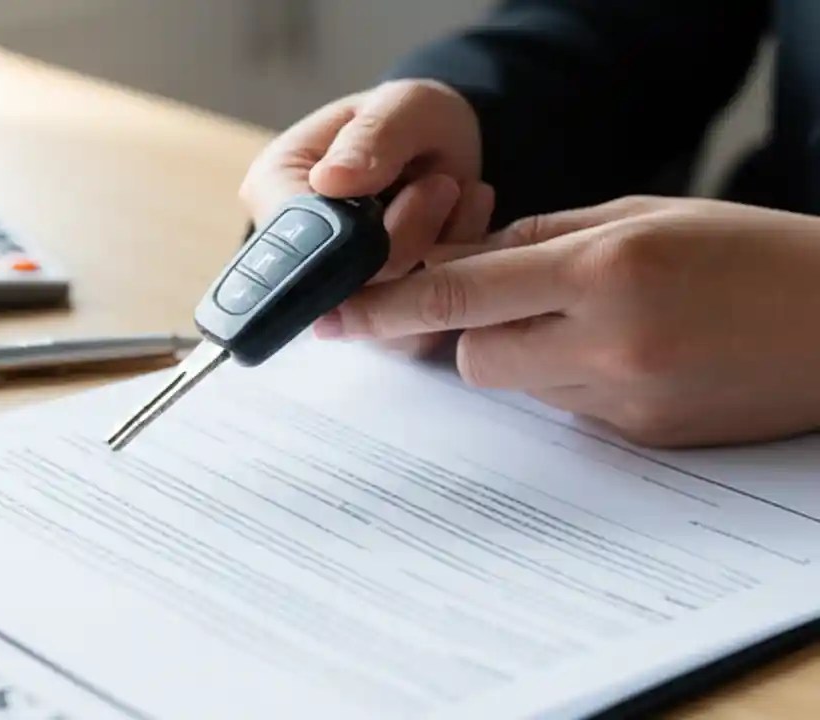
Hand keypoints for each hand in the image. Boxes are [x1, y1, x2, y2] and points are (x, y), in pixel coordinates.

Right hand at [238, 80, 491, 354]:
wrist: (445, 147)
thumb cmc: (411, 120)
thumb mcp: (403, 104)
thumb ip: (372, 139)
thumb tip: (329, 181)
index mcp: (275, 190)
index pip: (301, 243)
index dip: (363, 235)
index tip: (425, 189)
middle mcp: (293, 251)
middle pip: (345, 288)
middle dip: (411, 239)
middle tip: (444, 184)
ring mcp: (336, 289)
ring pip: (386, 314)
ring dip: (438, 256)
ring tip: (454, 195)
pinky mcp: (380, 315)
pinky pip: (421, 325)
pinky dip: (458, 277)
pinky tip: (465, 226)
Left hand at [315, 196, 819, 446]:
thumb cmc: (747, 251)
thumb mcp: (641, 213)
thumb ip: (540, 237)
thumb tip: (457, 263)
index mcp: (601, 270)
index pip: (457, 294)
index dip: (384, 305)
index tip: (334, 315)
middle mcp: (606, 342)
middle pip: (470, 356)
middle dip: (473, 331)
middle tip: (523, 303)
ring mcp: (625, 401)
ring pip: (517, 387)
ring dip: (530, 355)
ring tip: (606, 326)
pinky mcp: (641, 439)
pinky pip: (567, 414)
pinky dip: (574, 384)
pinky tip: (634, 358)